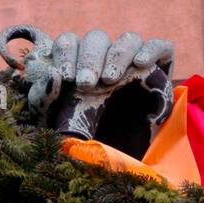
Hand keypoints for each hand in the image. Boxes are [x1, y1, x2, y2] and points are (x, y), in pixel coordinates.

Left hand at [0, 25, 174, 155]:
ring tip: (110, 79)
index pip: (69, 43)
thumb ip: (43, 97)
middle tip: (86, 83)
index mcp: (76, 64)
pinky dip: (151, 49)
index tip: (65, 76)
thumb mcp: (51, 121)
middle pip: (96, 38)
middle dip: (89, 58)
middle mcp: (103, 59)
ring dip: (116, 55)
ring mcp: (131, 62)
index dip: (66, 53)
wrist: (111, 164)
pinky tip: (140, 64)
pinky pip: (160, 46)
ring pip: (127, 40)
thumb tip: (51, 74)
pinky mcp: (159, 67)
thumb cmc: (76, 139)